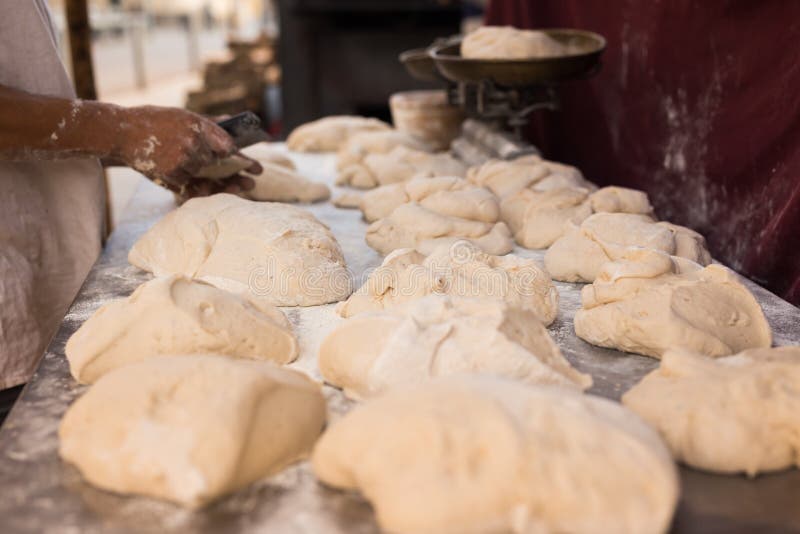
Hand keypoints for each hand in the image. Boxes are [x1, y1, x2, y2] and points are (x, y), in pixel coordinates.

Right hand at [114, 106, 260, 198]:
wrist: (122, 132)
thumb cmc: (155, 122)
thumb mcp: (183, 116)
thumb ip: (209, 123)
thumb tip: (233, 121)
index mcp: (198, 125)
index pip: (228, 146)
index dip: (240, 157)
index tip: (251, 165)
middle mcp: (193, 143)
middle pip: (220, 164)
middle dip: (235, 173)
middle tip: (252, 181)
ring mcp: (183, 160)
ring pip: (204, 176)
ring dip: (207, 178)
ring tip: (216, 177)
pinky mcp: (172, 175)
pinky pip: (189, 185)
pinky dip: (190, 184)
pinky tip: (190, 180)